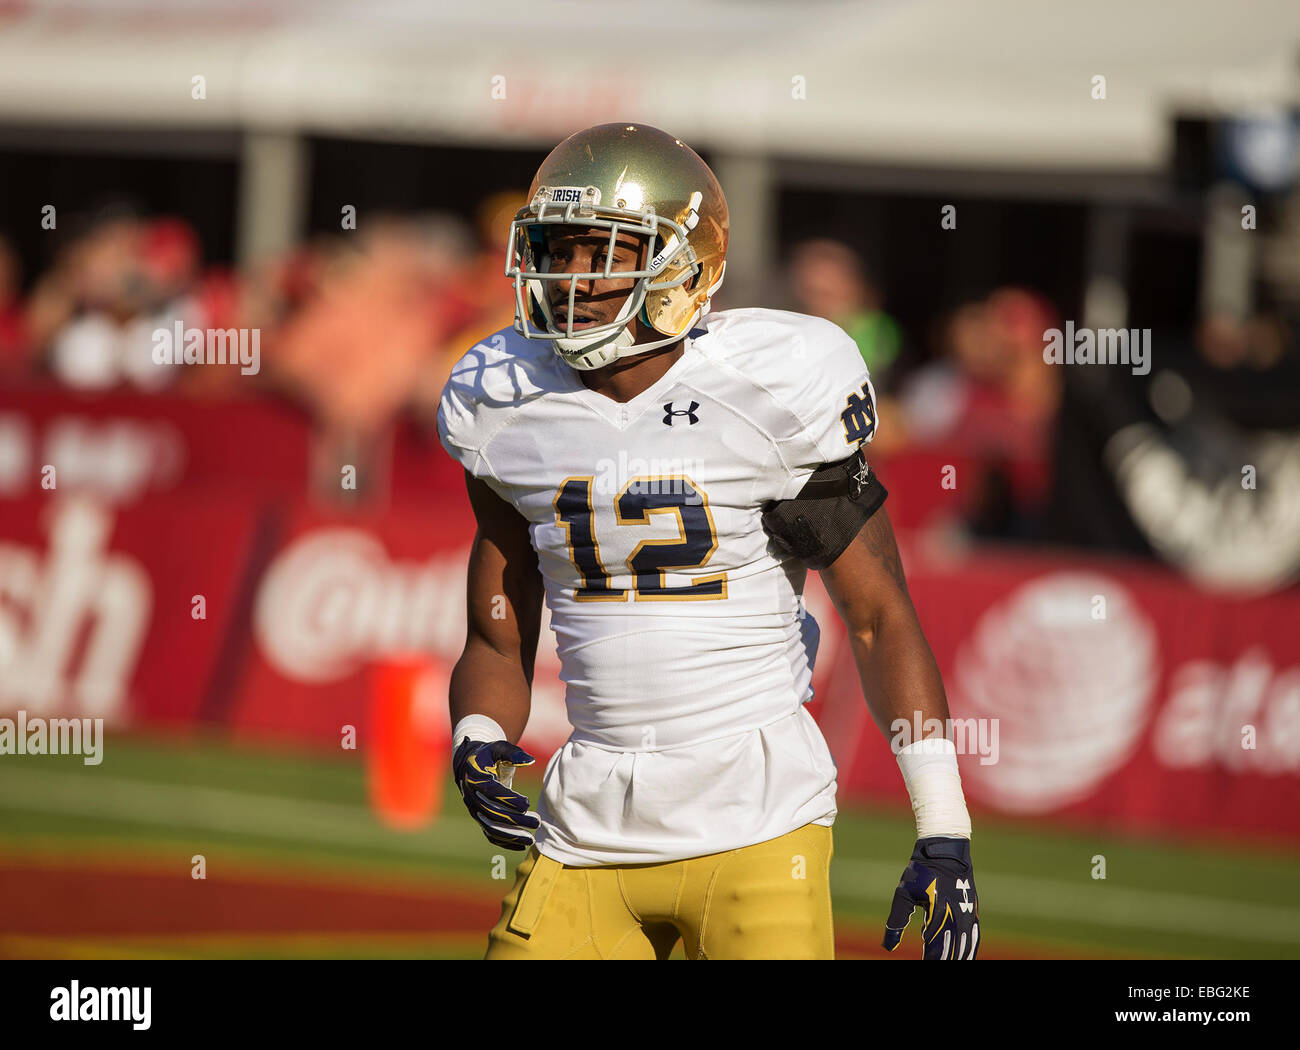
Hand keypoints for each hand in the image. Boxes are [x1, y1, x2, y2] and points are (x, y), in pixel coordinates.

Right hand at [452, 738, 540, 850]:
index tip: (527, 803)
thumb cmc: (489, 754)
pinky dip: (504, 842)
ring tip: (531, 839)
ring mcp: (474, 809)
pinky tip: (521, 845)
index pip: (492, 792)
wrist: (470, 763)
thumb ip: (514, 753)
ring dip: (511, 835)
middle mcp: (472, 796)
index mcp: (476, 777)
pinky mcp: (479, 818)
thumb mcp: (499, 748)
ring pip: (490, 827)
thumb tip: (530, 761)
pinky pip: (489, 834)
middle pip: (493, 813)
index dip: (508, 799)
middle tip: (537, 822)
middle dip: (515, 820)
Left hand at [882, 837, 979, 958]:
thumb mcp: (904, 894)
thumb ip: (896, 922)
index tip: (923, 963)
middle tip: (931, 962)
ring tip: (947, 961)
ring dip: (957, 956)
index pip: (935, 947)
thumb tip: (888, 947)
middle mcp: (957, 916)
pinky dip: (969, 949)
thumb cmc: (921, 871)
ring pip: (966, 946)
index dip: (929, 959)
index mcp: (938, 913)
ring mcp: (968, 914)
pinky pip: (974, 936)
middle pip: (952, 950)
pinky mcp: (973, 911)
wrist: (945, 851)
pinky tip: (963, 955)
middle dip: (943, 958)